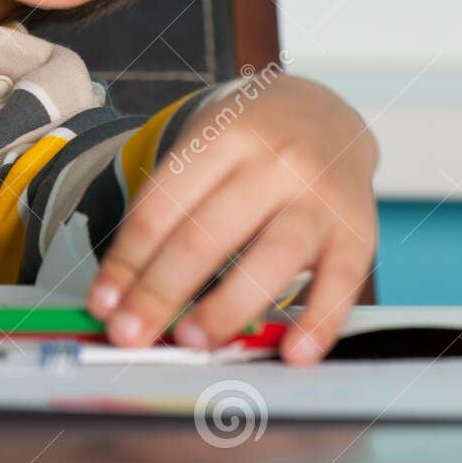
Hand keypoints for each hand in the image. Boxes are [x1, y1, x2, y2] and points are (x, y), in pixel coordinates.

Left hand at [86, 75, 377, 364]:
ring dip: (225, 308)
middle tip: (131, 332)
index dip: (128, 260)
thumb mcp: (204, 149)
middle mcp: (275, 163)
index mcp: (224, 136)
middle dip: (161, 291)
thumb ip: (169, 213)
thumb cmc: (251, 142)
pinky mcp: (358, 230)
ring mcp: (320, 197)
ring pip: (271, 259)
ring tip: (190, 341)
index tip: (103, 303)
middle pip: (208, 234)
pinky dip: (319, 322)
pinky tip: (292, 352)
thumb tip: (120, 293)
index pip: (163, 206)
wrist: (326, 110)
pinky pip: (343, 283)